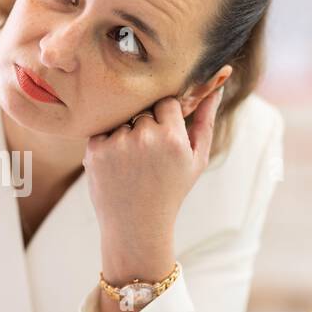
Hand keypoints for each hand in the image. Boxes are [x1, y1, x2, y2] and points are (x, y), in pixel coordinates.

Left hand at [84, 87, 224, 260]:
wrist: (136, 226)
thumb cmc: (171, 191)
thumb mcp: (197, 160)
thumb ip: (206, 120)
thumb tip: (216, 86)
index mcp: (172, 137)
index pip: (167, 101)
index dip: (166, 118)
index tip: (165, 135)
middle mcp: (144, 137)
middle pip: (143, 109)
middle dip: (146, 125)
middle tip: (148, 155)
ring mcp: (117, 144)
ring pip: (122, 120)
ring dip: (125, 134)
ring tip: (132, 163)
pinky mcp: (95, 151)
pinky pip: (102, 131)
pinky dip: (107, 144)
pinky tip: (117, 166)